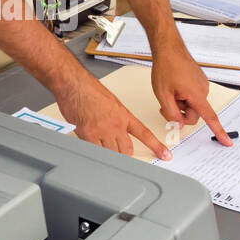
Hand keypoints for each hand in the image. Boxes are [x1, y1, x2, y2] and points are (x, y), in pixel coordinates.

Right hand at [56, 72, 170, 159]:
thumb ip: (115, 116)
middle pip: (126, 149)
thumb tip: (113, 127)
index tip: (165, 154)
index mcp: (124, 115)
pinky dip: (94, 151)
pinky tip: (90, 145)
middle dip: (124, 154)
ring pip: (112, 153)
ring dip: (108, 153)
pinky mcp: (89, 135)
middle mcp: (116, 124)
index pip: (144, 134)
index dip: (156, 146)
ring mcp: (103, 131)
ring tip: (100, 145)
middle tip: (118, 153)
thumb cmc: (88, 89)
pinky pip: (96, 151)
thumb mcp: (110, 102)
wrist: (74, 85)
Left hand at [149, 44, 229, 152]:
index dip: (219, 131)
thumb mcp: (163, 95)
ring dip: (180, 102)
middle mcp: (203, 90)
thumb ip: (172, 113)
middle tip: (166, 103)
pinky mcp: (199, 81)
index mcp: (197, 94)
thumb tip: (179, 124)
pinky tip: (174, 86)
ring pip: (191, 104)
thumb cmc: (166, 67)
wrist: (168, 48)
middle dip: (180, 112)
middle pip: (194, 113)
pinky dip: (182, 95)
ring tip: (170, 90)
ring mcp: (202, 85)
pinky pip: (192, 96)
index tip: (227, 142)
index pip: (210, 118)